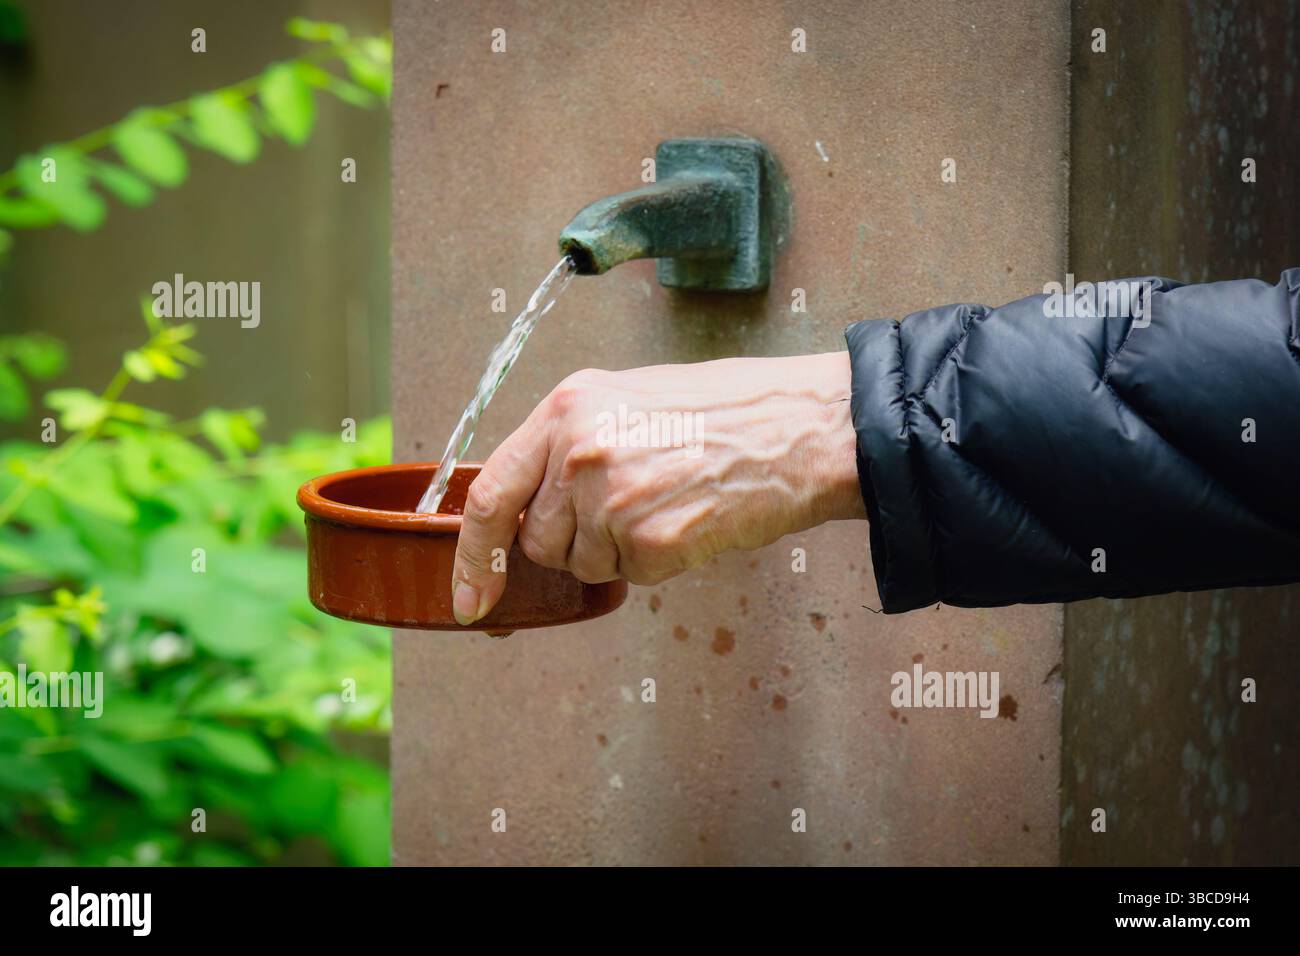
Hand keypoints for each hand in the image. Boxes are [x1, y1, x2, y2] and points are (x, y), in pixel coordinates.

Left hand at [450, 351, 864, 624]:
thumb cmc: (721, 412)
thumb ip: (568, 444)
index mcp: (566, 408)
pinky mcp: (650, 541)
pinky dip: (658, 562)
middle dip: (574, 543)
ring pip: (584, 565)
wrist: (797, 427)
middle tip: (630, 509)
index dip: (473, 553)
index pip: (491, 494)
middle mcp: (578, 451)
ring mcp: (612, 498)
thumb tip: (532, 505)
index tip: (469, 595)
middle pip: (539, 540)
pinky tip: (689, 520)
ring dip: (619, 552)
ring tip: (667, 502)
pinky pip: (631, 576)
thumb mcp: (625, 400)